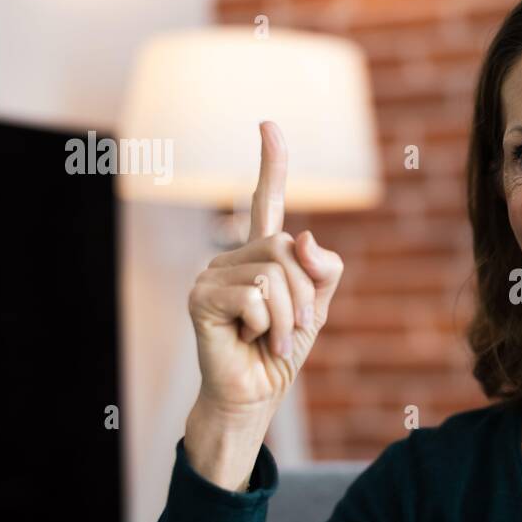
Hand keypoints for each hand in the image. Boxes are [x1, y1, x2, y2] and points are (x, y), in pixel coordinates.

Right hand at [184, 121, 343, 486]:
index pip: (265, 202)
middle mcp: (232, 258)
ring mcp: (212, 275)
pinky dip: (266, 326)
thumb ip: (321, 270)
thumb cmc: (281, 352)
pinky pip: (255, 295)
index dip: (270, 164)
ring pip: (274, 273)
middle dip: (303, 294)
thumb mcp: (315, 308)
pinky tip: (251, 341)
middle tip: (293, 330)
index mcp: (261, 256)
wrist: (254, 396)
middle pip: (286, 248)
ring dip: (287, 317)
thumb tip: (302, 237)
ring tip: (272, 341)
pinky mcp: (200, 297)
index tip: (268, 125)